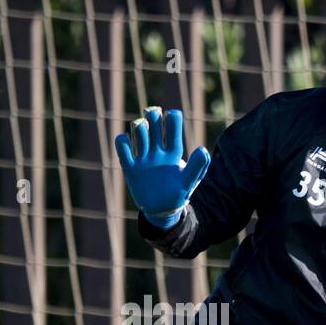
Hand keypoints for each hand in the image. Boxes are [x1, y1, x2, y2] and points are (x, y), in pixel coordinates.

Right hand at [114, 107, 210, 229]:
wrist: (161, 210)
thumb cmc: (178, 194)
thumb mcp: (189, 182)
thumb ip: (197, 167)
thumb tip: (202, 149)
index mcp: (173, 151)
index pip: (172, 125)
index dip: (171, 117)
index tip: (171, 117)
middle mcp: (158, 150)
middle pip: (153, 122)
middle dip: (152, 115)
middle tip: (151, 114)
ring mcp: (143, 158)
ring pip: (138, 131)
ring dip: (138, 127)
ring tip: (141, 129)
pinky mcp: (130, 168)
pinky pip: (123, 148)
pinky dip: (122, 141)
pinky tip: (126, 142)